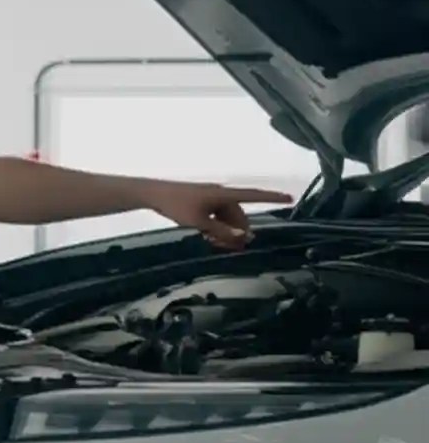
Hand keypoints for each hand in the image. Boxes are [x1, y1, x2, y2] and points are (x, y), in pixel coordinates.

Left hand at [140, 181, 293, 249]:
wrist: (154, 194)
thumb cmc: (177, 205)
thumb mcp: (200, 222)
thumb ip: (222, 231)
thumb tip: (244, 237)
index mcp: (223, 195)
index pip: (254, 195)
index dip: (272, 197)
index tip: (290, 198)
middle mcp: (221, 195)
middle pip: (239, 216)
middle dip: (238, 232)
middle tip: (231, 248)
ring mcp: (211, 198)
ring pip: (228, 218)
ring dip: (226, 232)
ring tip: (214, 243)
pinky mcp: (203, 203)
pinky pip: (218, 216)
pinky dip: (217, 227)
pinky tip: (208, 237)